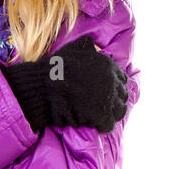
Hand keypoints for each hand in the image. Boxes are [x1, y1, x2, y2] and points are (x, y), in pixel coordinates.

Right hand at [0, 34, 128, 132]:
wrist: (46, 87)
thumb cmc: (56, 68)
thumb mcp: (74, 48)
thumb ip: (86, 46)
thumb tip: (92, 42)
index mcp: (109, 65)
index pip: (122, 79)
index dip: (114, 86)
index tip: (106, 92)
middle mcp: (113, 82)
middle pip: (123, 96)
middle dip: (113, 101)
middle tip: (101, 106)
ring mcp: (109, 100)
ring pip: (119, 112)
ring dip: (110, 114)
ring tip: (98, 116)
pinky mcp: (102, 117)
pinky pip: (108, 125)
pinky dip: (101, 126)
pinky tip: (92, 123)